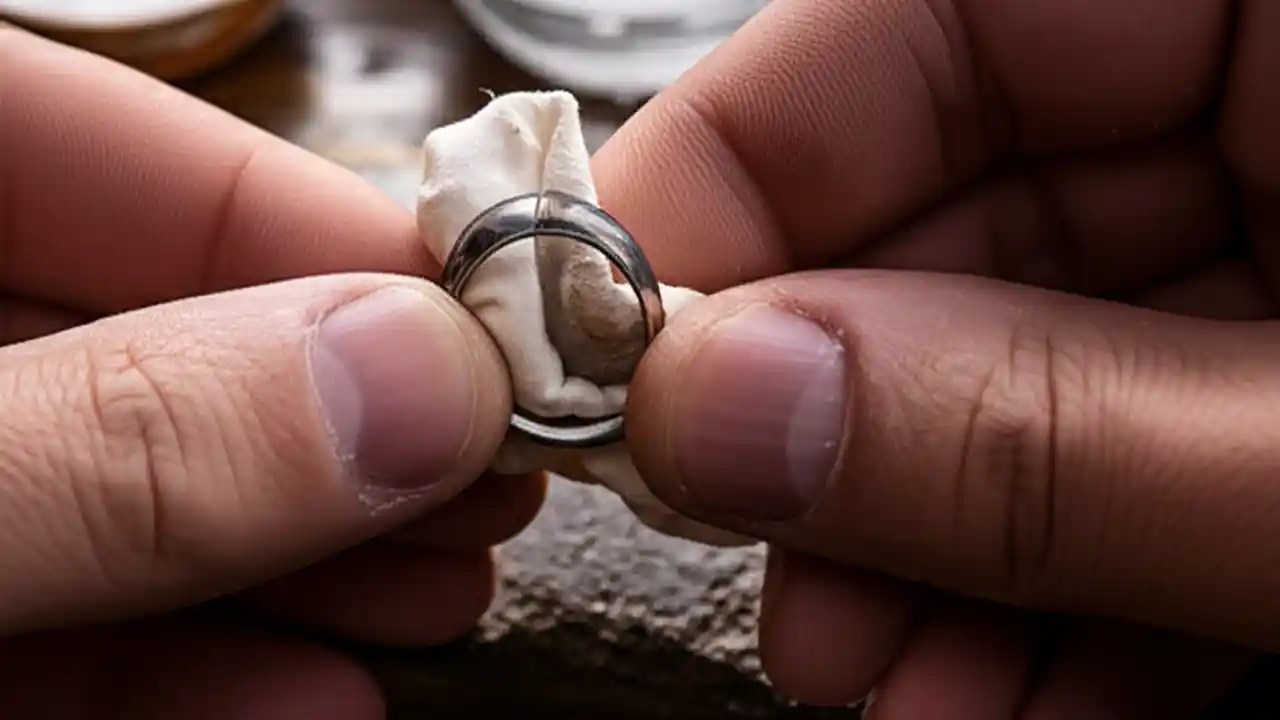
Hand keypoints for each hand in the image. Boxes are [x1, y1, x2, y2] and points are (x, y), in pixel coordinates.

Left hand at [0, 28, 543, 717]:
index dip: (289, 211)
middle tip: (490, 460)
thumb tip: (404, 385)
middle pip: (142, 327)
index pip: (90, 141)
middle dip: (336, 406)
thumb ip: (117, 443)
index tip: (470, 303)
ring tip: (442, 587)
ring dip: (301, 550)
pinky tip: (311, 697)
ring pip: (125, 486)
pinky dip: (188, 669)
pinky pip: (54, 634)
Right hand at [597, 0, 1276, 714]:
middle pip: (952, 201)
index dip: (743, 162)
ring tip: (884, 674)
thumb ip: (1037, 436)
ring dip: (931, 541)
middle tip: (743, 539)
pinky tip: (1007, 691)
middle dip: (834, 417)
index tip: (625, 338)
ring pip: (1020, 353)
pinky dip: (1058, 581)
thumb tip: (733, 413)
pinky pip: (1126, 440)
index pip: (939, 13)